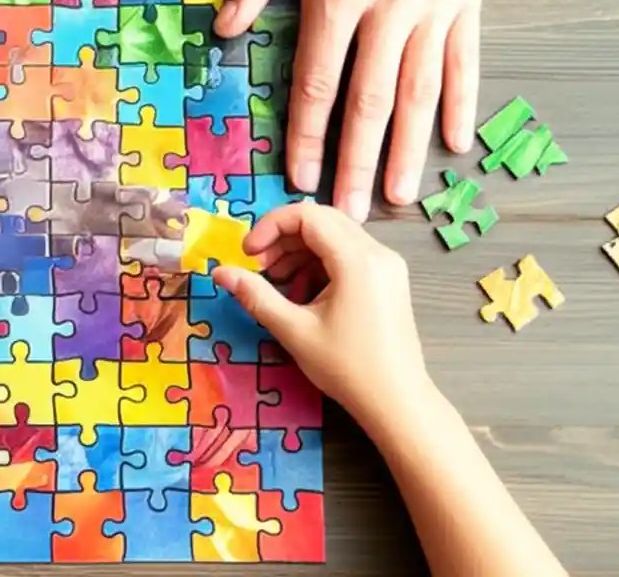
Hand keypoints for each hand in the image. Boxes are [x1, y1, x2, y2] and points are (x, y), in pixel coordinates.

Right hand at [213, 202, 429, 427]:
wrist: (397, 402)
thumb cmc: (347, 368)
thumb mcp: (294, 331)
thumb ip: (256, 296)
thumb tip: (220, 273)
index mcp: (357, 260)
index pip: (307, 215)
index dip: (270, 226)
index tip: (247, 254)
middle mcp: (378, 253)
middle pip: (322, 220)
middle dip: (283, 238)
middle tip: (258, 267)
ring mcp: (387, 265)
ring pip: (334, 237)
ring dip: (299, 252)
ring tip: (276, 284)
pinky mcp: (388, 279)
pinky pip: (348, 255)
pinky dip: (320, 264)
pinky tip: (303, 294)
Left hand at [216, 0, 482, 220]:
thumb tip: (224, 29)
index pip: (319, 81)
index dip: (308, 135)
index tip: (301, 176)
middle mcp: (390, 7)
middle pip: (370, 102)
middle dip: (357, 163)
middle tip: (350, 211)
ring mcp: (434, 4)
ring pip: (421, 92)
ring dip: (408, 148)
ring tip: (399, 195)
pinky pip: (466, 60)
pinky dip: (462, 103)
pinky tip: (454, 141)